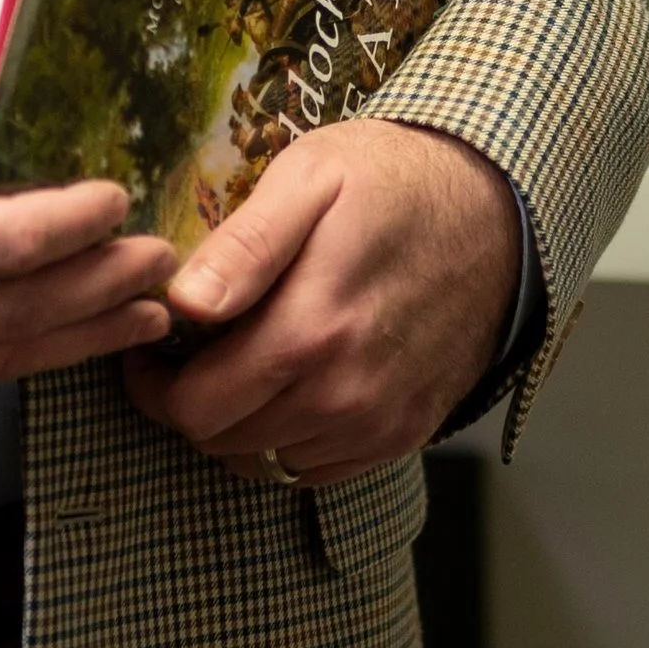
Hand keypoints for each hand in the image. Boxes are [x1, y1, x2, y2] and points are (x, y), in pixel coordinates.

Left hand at [121, 120, 518, 485]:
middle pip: (223, 441)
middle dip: (187, 401)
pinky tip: (283, 384)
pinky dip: (285, 439)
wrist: (496, 212)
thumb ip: (243, 246)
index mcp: (311, 330)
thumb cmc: (392, 182)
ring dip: (237, 422)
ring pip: (266, 461)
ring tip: (234, 360)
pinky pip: (316, 469)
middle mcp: (346, 395)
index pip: (196, 408)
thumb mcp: (309, 178)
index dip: (154, 382)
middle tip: (182, 353)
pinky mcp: (402, 434)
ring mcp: (378, 423)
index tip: (151, 343)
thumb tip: (183, 302)